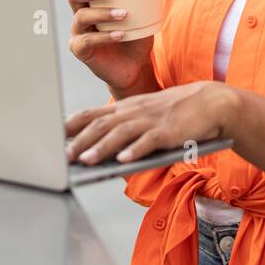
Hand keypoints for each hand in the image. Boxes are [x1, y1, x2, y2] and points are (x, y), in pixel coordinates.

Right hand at [64, 0, 156, 94]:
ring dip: (102, 13)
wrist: (135, 66)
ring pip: (81, 17)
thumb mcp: (140, 12)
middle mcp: (80, 14)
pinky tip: (121, 34)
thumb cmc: (136, 34)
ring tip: (123, 14)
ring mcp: (78, 32)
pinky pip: (88, 41)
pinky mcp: (81, 50)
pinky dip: (105, 36)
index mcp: (90, 1)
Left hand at [64, 81, 237, 165]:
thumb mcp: (145, 115)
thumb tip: (100, 150)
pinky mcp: (168, 131)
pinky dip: (135, 151)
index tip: (53, 136)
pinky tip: (123, 160)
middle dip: (80, 141)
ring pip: (121, 133)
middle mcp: (135, 112)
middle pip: (101, 125)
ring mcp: (151, 120)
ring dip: (102, 148)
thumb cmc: (176, 114)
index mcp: (127, 107)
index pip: (92, 114)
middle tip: (64, 156)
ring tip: (86, 161)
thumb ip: (125, 128)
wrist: (211, 103)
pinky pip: (149, 141)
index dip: (72, 124)